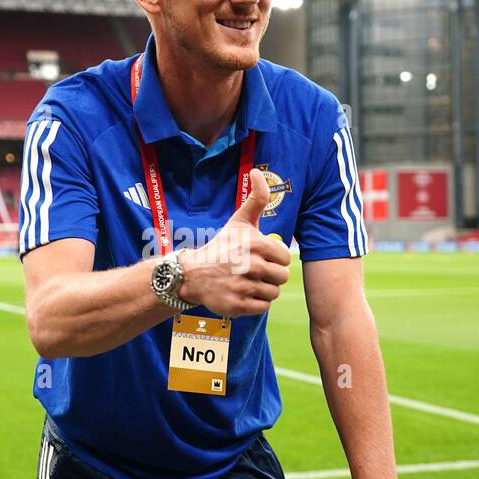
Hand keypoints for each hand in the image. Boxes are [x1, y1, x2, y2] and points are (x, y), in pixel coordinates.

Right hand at [177, 168, 290, 316]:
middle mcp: (251, 266)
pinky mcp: (238, 305)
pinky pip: (263, 307)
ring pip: (273, 293)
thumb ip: (256, 198)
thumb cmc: (222, 246)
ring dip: (263, 289)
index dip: (275, 258)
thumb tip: (258, 171)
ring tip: (248, 282)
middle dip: (270, 275)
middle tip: (254, 271)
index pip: (285, 257)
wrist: (193, 274)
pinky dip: (256, 303)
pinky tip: (243, 293)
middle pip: (281, 277)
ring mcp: (244, 286)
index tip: (260, 257)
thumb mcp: (239, 221)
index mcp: (256, 244)